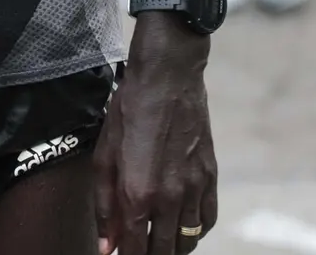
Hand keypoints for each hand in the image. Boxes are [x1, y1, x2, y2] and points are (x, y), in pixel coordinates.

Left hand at [95, 17, 217, 254]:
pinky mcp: (211, 178)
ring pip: (188, 242)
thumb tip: (106, 246)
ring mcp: (195, 190)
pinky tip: (181, 226)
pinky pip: (207, 222)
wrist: (168, 77)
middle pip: (164, 252)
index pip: (135, 251)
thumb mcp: (104, 153)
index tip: (120, 254)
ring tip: (157, 241)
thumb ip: (104, 204)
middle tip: (138, 247)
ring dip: (172, 247)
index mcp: (138, 194)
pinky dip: (194, 231)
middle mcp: (171, 199)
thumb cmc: (129, 110)